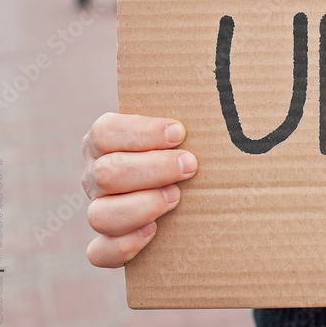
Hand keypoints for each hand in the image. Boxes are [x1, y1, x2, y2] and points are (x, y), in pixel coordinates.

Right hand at [82, 113, 197, 267]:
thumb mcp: (184, 124)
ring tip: (176, 198)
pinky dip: (123, 247)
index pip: (106, 132)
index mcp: (105, 138)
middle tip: (190, 166)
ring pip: (100, 214)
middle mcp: (95, 173)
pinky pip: (98, 253)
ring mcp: (98, 208)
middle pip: (106, 173)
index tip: (180, 133)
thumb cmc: (187, 144)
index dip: (141, 134)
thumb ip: (192, 108)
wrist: (187, 183)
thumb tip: (231, 73)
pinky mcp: (106, 242)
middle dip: (152, 170)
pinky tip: (153, 234)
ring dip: (141, 207)